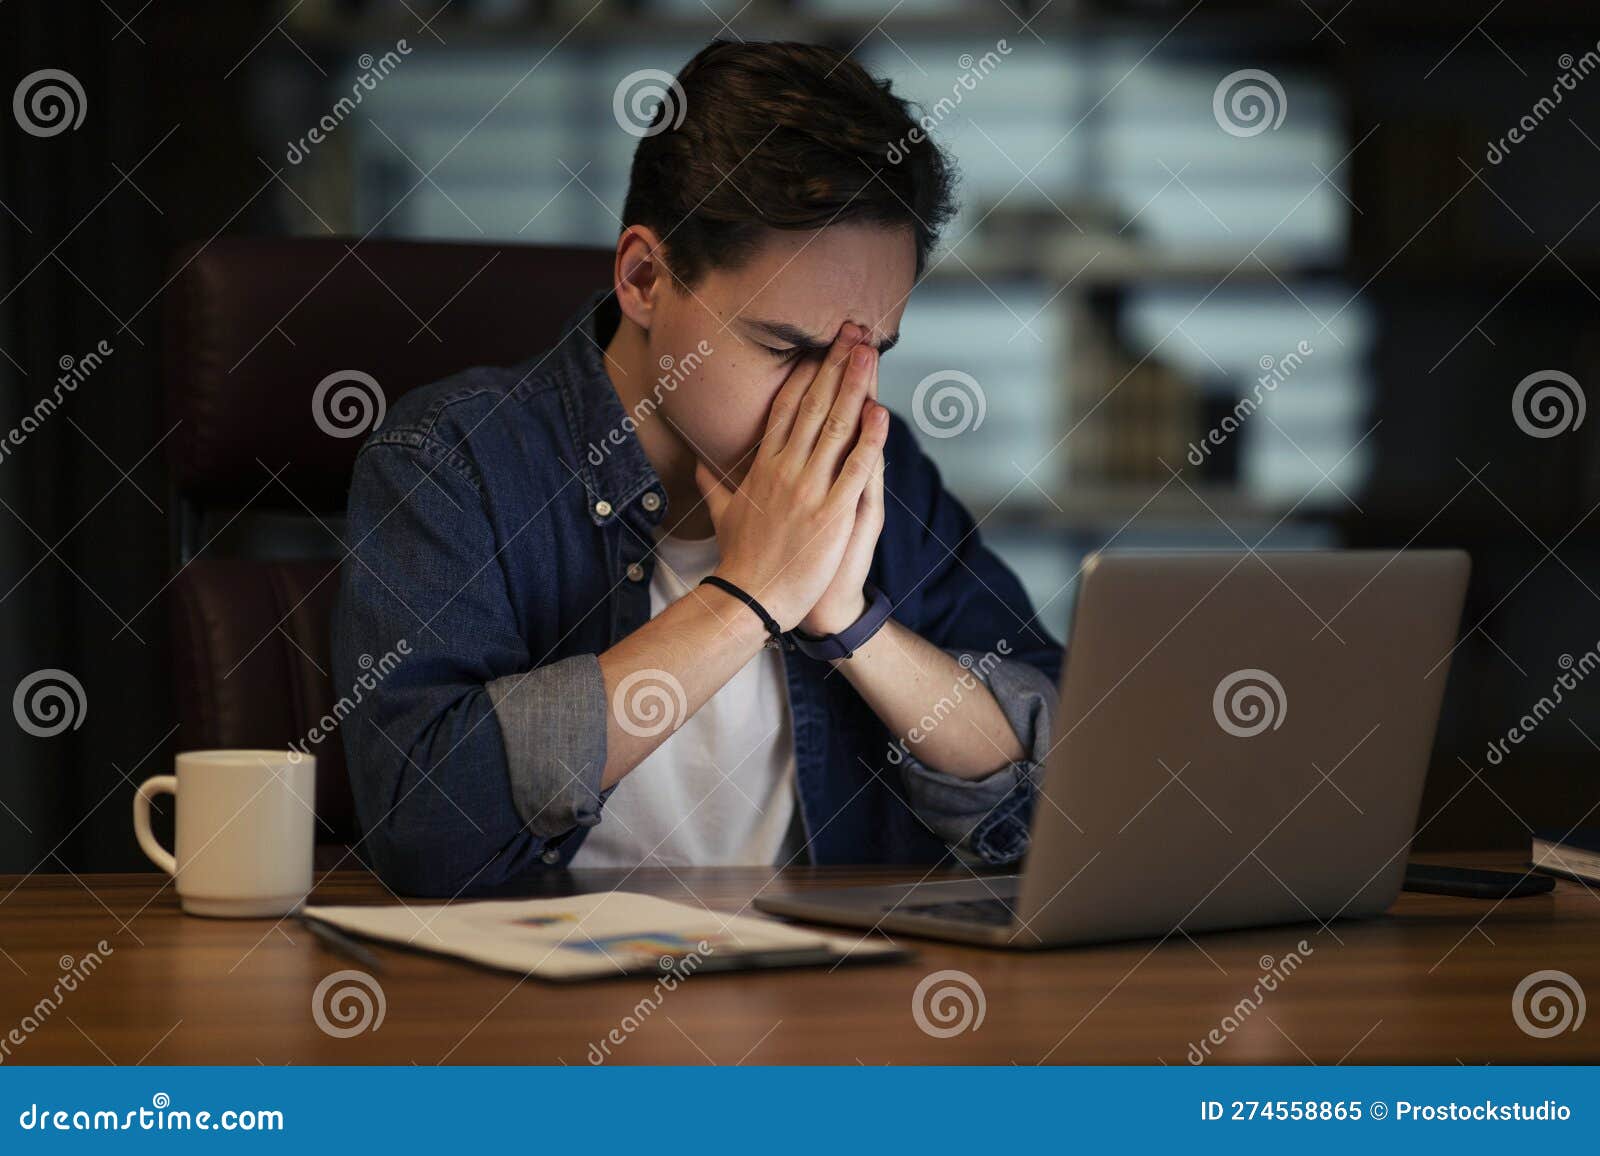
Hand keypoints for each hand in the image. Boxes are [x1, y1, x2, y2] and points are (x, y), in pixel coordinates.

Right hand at [695, 322, 887, 631]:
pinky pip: (855, 468)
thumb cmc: (740, 559)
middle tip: (852, 332)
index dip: (805, 375)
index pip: (785, 408)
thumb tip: (699, 462)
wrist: (750, 599)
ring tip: (869, 353)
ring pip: (835, 427)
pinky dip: (869, 439)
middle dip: (834, 366)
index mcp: (763, 467)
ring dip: (854, 387)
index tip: (820, 347)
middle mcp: (785, 470)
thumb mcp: (722, 514)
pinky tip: (881, 412)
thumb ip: (714, 483)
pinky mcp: (831, 513)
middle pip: (813, 406)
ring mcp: (808, 490)